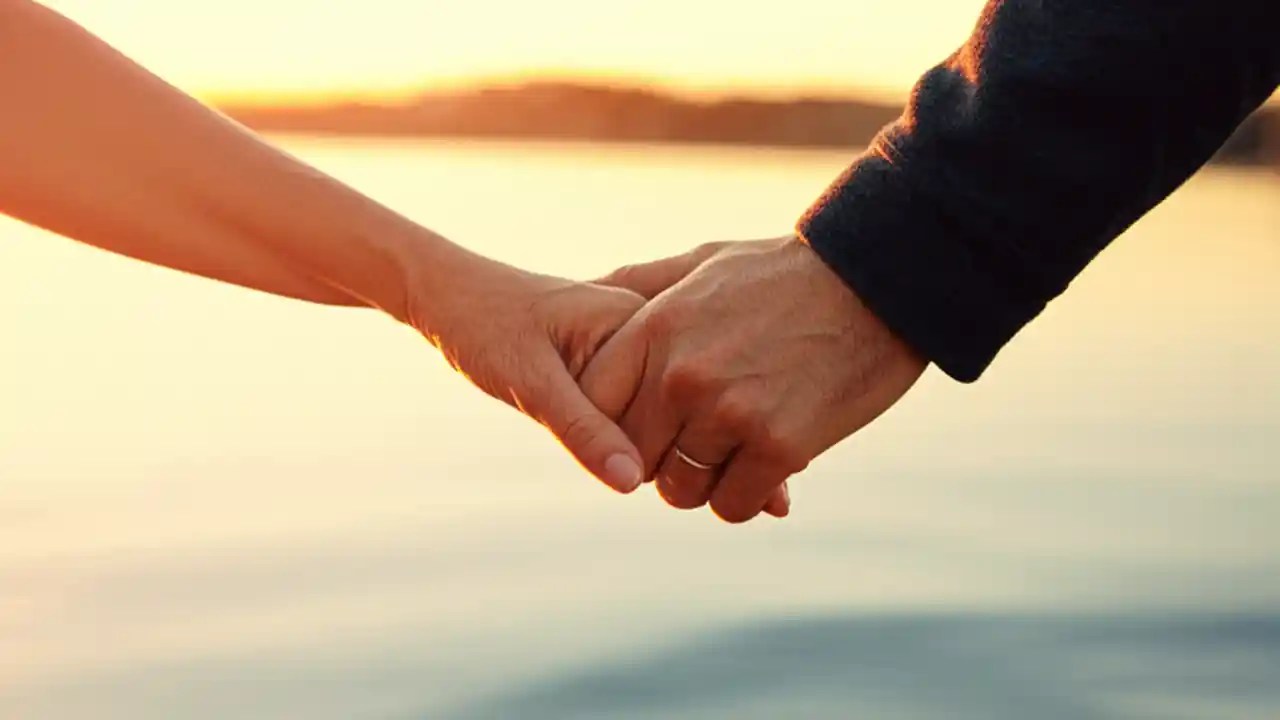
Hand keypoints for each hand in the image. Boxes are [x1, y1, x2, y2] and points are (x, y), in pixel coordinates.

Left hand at [408, 252, 647, 494]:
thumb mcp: (531, 383)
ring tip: (549, 385)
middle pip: (654, 408)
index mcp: (638, 314)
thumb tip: (632, 482)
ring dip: (598, 420)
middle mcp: (643, 320)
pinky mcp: (608, 349)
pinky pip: (616, 398)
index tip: (561, 399)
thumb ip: (583, 431)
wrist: (445, 293)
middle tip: (551, 389)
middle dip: (611, 424)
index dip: (624, 430)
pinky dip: (590, 410)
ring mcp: (627, 335)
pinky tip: (556, 389)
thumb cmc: (482, 325)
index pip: (665, 403)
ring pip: (633, 409)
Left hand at [582, 236, 926, 522]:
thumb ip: (642, 283)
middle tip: (693, 446)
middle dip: (658, 459)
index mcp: (656, 330)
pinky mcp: (779, 447)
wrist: (877, 280)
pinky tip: (765, 469)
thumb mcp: (703, 262)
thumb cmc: (786, 272)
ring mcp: (730, 413)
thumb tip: (589, 284)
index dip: (614, 425)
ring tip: (731, 455)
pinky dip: (745, 497)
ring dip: (703, 483)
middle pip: (634, 456)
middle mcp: (683, 376)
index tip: (644, 423)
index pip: (595, 407)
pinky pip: (732, 505)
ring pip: (681, 490)